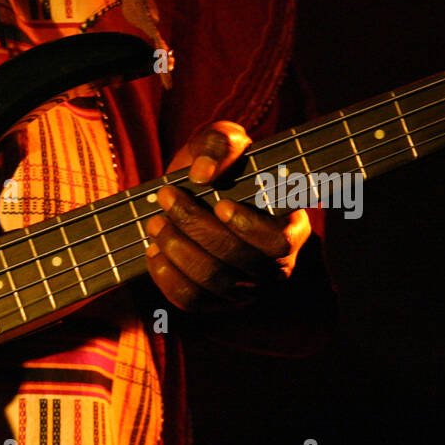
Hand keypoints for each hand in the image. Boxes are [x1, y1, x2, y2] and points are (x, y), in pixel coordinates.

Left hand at [147, 121, 311, 311]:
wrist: (190, 196)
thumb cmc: (216, 167)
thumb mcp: (222, 141)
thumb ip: (221, 144)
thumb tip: (203, 174)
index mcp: (290, 228)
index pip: (280, 243)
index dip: (250, 228)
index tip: (221, 205)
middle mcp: (274, 266)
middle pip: (237, 260)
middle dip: (196, 227)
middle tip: (167, 198)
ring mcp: (246, 290)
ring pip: (213, 282)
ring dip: (178, 250)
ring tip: (155, 223)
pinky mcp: (215, 304)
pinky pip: (192, 301)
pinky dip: (168, 277)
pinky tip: (153, 252)